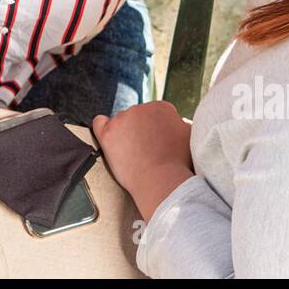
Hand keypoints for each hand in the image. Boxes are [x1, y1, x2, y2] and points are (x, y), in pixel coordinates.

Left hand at [92, 101, 194, 222]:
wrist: (161, 181)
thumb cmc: (178, 163)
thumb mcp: (190, 136)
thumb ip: (181, 124)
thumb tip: (178, 122)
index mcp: (162, 107)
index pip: (156, 114)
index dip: (158, 131)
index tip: (159, 144)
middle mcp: (141, 107)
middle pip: (138, 117)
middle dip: (142, 131)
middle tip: (148, 152)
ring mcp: (122, 119)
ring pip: (122, 122)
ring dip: (126, 134)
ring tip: (135, 154)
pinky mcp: (108, 133)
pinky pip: (99, 122)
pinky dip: (103, 127)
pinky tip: (109, 137)